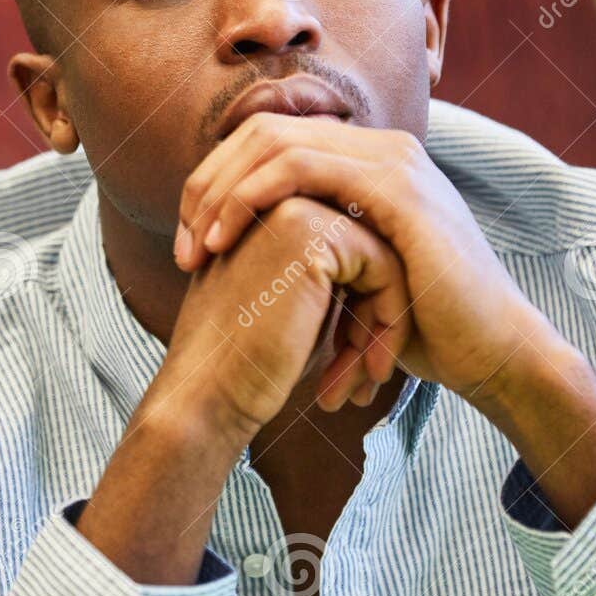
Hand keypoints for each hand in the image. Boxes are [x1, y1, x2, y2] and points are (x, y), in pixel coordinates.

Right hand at [143, 196, 414, 452]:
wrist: (206, 395)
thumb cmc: (248, 366)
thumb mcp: (295, 310)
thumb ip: (333, 280)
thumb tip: (386, 281)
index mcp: (272, 214)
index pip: (353, 252)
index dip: (363, 311)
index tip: (353, 366)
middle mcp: (280, 199)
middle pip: (372, 252)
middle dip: (375, 320)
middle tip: (365, 380)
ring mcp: (294, 207)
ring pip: (385, 260)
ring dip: (385, 328)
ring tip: (364, 383)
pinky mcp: (312, 233)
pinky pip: (386, 269)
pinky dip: (389, 325)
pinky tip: (370, 373)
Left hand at [174, 113, 558, 405]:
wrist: (491, 354)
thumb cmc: (424, 327)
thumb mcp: (354, 276)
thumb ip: (314, 246)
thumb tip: (250, 249)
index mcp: (368, 162)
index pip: (270, 142)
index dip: (217, 183)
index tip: (186, 241)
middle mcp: (380, 148)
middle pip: (263, 132)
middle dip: (207, 185)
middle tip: (180, 245)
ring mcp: (392, 160)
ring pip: (274, 143)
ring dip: (221, 193)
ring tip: (195, 248)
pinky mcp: (397, 187)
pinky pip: (301, 168)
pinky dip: (250, 199)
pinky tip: (225, 240)